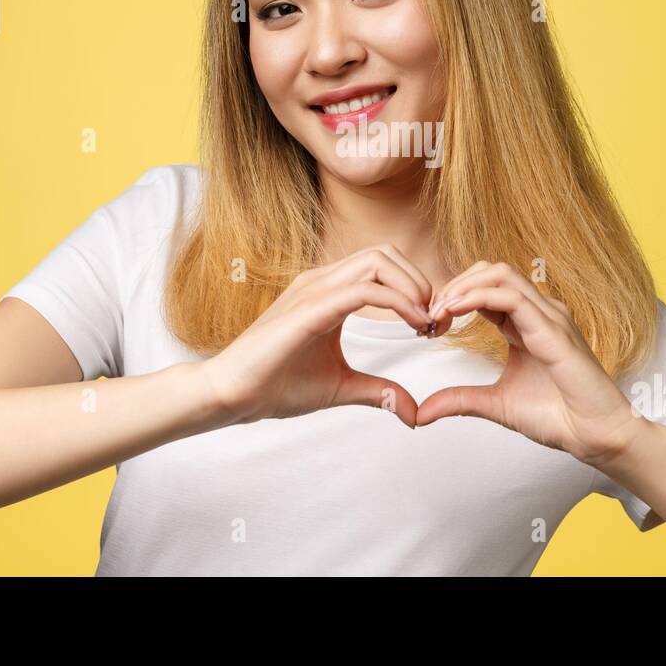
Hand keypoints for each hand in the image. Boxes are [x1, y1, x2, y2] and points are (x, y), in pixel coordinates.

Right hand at [201, 244, 434, 427]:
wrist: (232, 395)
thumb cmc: (275, 386)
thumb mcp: (341, 387)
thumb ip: (378, 391)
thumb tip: (413, 412)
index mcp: (328, 291)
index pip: (383, 266)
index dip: (415, 289)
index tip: (431, 328)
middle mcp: (322, 281)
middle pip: (386, 253)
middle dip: (420, 282)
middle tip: (433, 323)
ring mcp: (314, 288)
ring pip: (379, 260)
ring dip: (412, 287)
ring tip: (424, 323)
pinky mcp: (310, 307)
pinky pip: (365, 289)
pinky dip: (399, 302)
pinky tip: (413, 326)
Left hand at [415, 261, 648, 466]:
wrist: (595, 435)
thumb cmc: (559, 416)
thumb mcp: (495, 405)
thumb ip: (459, 401)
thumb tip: (421, 411)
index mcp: (526, 323)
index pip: (486, 288)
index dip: (454, 297)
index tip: (429, 323)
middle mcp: (539, 312)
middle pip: (490, 271)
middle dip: (454, 285)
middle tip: (430, 314)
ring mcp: (549, 317)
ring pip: (500, 274)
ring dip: (462, 287)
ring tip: (439, 311)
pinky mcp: (554, 331)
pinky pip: (512, 298)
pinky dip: (477, 298)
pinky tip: (456, 312)